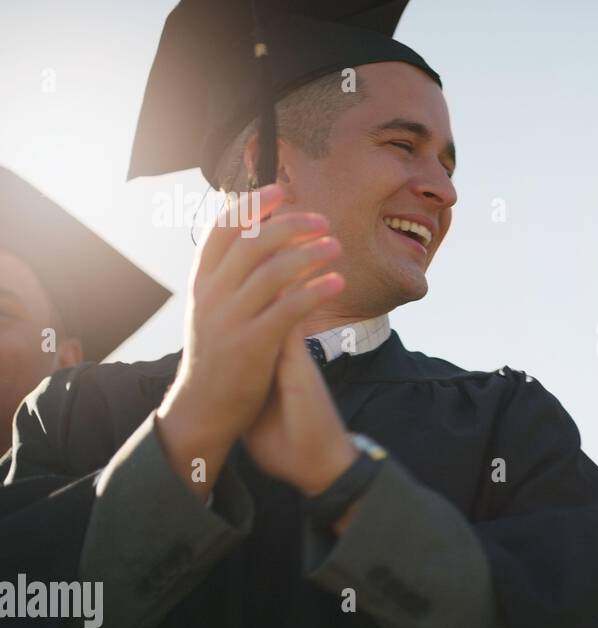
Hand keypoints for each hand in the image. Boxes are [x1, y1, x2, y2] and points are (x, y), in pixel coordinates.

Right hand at [156, 184, 343, 498]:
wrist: (204, 408)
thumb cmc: (218, 355)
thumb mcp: (213, 310)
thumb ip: (230, 277)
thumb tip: (254, 238)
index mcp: (201, 283)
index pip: (221, 229)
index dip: (251, 205)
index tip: (280, 190)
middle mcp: (211, 295)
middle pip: (252, 242)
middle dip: (290, 225)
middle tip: (323, 221)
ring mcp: (230, 319)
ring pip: (272, 271)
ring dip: (309, 253)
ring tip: (336, 247)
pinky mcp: (252, 345)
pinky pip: (288, 309)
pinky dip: (314, 290)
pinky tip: (336, 283)